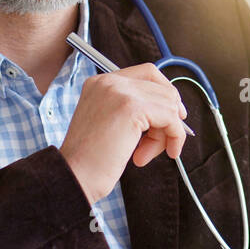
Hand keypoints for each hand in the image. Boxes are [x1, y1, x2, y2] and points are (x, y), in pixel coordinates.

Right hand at [59, 63, 188, 204]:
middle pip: (161, 87)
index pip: (147, 73)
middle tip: (165, 140)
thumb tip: (172, 109)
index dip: (164, 93)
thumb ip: (132, 109)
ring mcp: (120, 91)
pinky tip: (160, 154)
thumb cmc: (90, 160)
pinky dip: (175, 136)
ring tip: (147, 153)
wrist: (74, 175)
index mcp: (100, 82)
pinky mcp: (132, 107)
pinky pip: (170, 117)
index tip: (172, 116)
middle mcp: (109, 81)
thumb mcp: (108, 122)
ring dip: (167, 132)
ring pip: (168, 103)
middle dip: (169, 116)